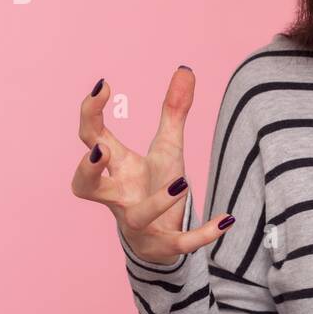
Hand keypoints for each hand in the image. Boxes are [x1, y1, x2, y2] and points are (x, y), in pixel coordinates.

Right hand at [70, 66, 234, 262]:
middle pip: (85, 186)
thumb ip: (173, 111)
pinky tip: (227, 219)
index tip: (104, 86)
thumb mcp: (166, 147)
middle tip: (101, 149)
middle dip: (88, 169)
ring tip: (182, 181)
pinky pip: (180, 243)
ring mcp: (138, 224)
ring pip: (136, 216)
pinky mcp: (163, 245)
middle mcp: (119, 197)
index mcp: (117, 168)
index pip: (91, 138)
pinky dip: (202, 234)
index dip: (91, 113)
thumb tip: (185, 69)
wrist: (160, 243)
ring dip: (157, 200)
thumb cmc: (154, 188)